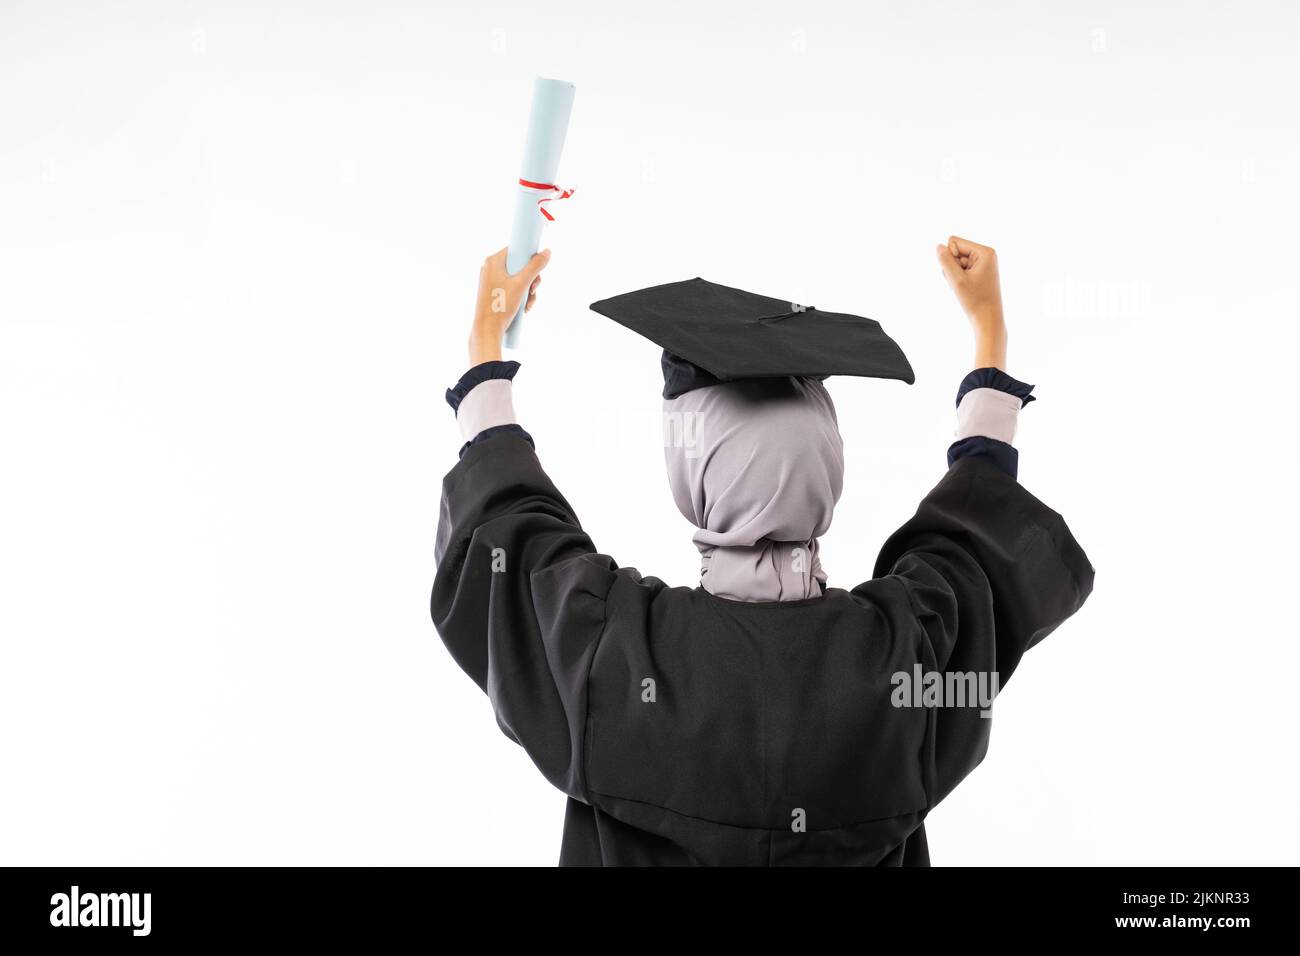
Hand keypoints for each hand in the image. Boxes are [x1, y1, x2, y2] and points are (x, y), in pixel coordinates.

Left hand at [469, 247, 550, 364]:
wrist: (487, 329)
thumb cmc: (500, 305)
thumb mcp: (522, 284)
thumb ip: (535, 266)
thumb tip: (547, 252)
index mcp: (493, 261)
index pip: (516, 249)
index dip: (529, 258)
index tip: (536, 269)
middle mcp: (490, 268)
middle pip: (519, 265)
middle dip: (531, 279)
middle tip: (534, 289)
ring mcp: (491, 281)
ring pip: (518, 278)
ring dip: (528, 290)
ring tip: (529, 304)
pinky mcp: (494, 292)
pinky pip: (512, 288)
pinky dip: (521, 296)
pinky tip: (524, 307)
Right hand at [936, 235, 1006, 369]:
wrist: (988, 320)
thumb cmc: (975, 301)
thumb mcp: (956, 280)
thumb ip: (945, 261)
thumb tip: (938, 246)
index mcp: (985, 251)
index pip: (954, 242)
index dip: (950, 258)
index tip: (961, 275)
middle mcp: (986, 254)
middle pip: (955, 251)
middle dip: (952, 267)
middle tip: (962, 284)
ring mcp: (983, 263)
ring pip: (955, 261)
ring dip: (954, 275)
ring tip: (964, 288)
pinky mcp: (979, 272)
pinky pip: (960, 269)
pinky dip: (958, 279)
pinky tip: (965, 289)